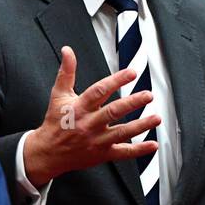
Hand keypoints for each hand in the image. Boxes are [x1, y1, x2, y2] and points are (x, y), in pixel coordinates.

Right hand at [23, 46, 159, 186]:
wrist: (48, 153)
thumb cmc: (55, 122)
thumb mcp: (58, 95)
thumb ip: (66, 72)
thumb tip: (68, 50)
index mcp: (79, 107)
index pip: (99, 91)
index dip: (116, 81)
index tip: (131, 73)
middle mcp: (89, 123)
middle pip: (113, 112)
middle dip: (132, 103)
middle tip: (148, 95)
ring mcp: (97, 140)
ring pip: (122, 132)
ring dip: (141, 125)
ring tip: (156, 118)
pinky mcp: (103, 154)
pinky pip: (123, 153)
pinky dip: (139, 150)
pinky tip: (153, 144)